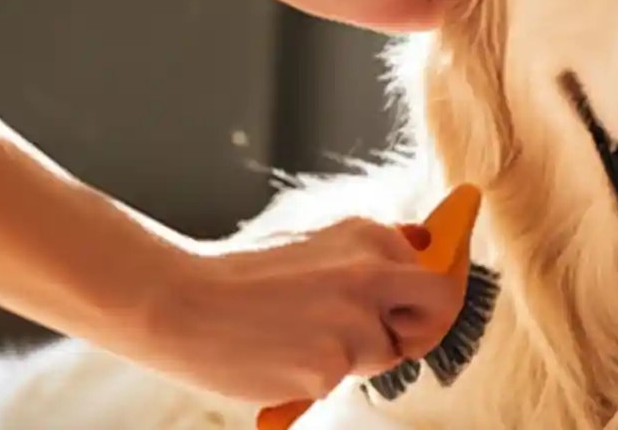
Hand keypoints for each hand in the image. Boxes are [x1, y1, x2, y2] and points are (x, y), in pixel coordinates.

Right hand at [134, 219, 462, 403]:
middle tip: (395, 334)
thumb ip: (370, 253)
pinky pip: (340, 379)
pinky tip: (280, 353)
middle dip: (421, 326)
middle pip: (436, 311)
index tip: (431, 304)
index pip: (434, 273)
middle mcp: (371, 276)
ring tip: (299, 334)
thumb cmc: (244, 274)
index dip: (432, 295)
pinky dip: (317, 375)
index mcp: (369, 237)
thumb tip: (423, 250)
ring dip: (354, 354)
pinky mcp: (330, 367)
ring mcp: (353, 324)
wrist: (182, 303)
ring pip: (382, 354)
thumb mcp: (316, 243)